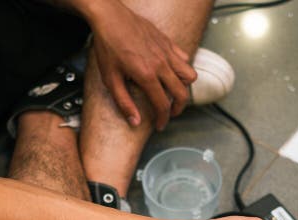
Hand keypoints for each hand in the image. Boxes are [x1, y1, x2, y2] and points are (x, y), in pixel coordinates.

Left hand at [89, 2, 196, 129]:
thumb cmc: (107, 44)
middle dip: (177, 108)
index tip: (160, 125)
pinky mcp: (167, 42)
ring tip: (174, 92)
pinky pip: (184, 58)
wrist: (109, 17)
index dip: (162, 119)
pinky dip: (182, 68)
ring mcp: (167, 52)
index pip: (162, 105)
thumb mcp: (110, 79)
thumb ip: (124, 102)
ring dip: (184, 87)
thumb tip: (135, 121)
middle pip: (182, 94)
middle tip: (169, 113)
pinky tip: (171, 71)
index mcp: (146, 75)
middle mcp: (161, 64)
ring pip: (190, 75)